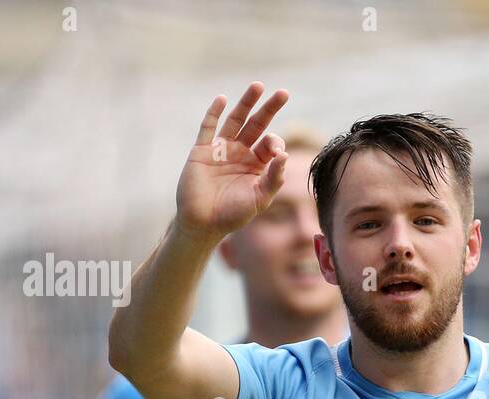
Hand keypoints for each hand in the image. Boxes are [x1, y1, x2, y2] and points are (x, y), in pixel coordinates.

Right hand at [175, 82, 290, 241]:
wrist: (204, 223)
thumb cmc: (233, 215)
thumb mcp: (260, 198)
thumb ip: (275, 178)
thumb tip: (286, 154)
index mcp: (256, 165)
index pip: (270, 144)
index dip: (275, 142)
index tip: (277, 152)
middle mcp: (240, 153)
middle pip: (257, 125)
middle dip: (269, 109)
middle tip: (283, 93)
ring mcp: (220, 150)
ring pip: (235, 120)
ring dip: (246, 103)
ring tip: (258, 86)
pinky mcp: (202, 150)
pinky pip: (208, 127)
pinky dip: (214, 113)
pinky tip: (223, 99)